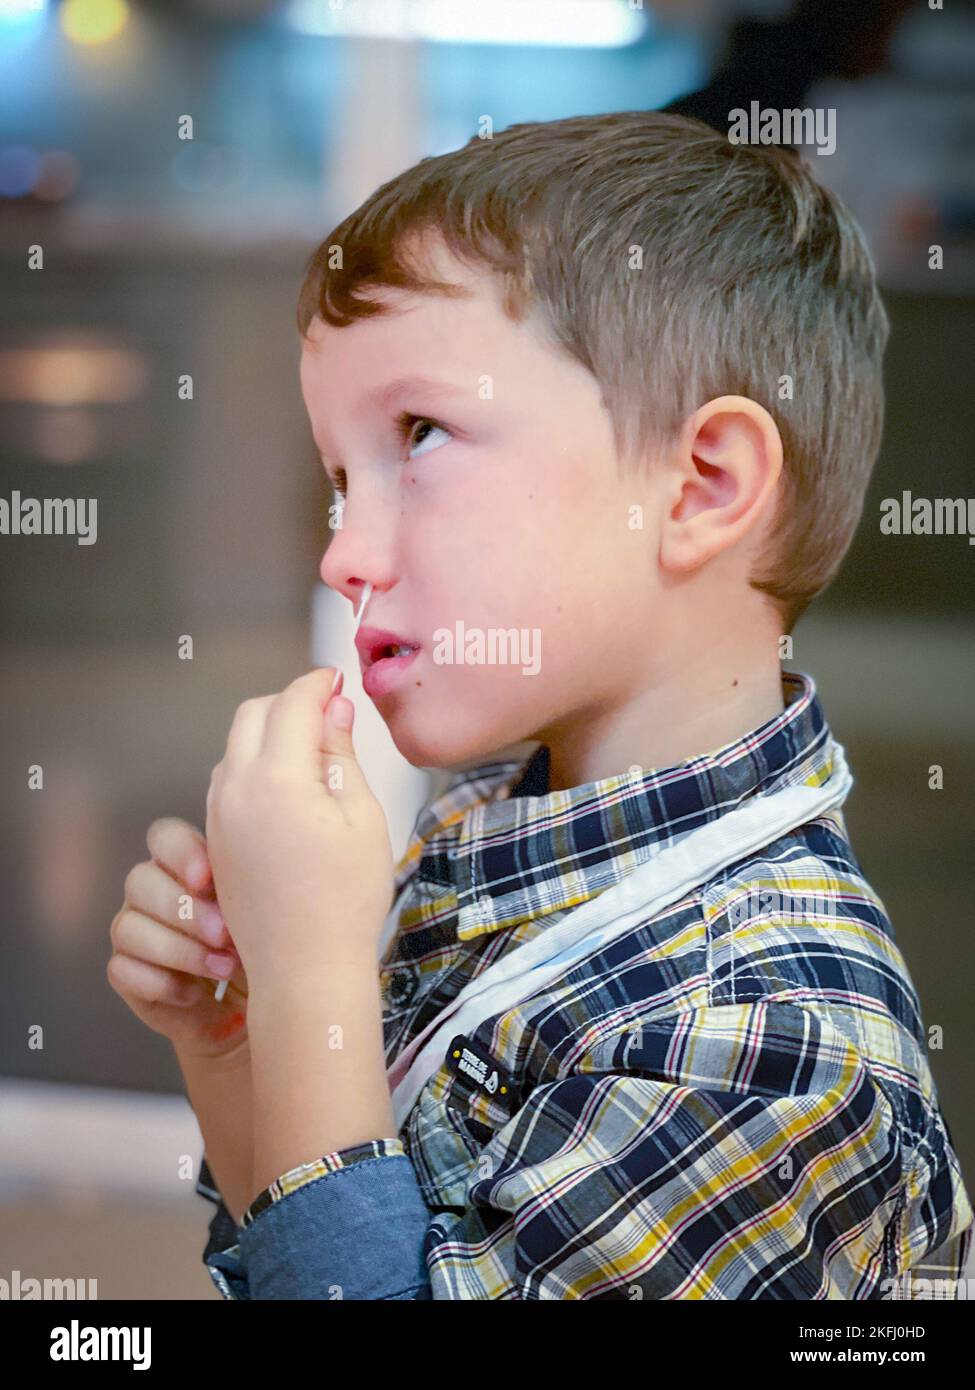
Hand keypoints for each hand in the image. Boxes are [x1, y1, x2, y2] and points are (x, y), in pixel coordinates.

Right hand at [107, 817, 248, 1061]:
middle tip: (225, 936)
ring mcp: (134, 930)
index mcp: (186, 863)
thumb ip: (252, 885)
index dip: (181, 854)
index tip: (208, 880)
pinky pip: (123, 970)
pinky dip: (161, 982)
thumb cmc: (262, 944)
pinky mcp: (126, 973)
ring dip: (178, 950)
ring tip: (223, 968)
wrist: (253, 1003)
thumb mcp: (263, 911)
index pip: (165, 837)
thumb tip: (251, 876)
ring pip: (128, 927)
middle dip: (185, 911)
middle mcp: (153, 891)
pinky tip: (194, 993)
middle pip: (140, 880)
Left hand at [204, 669, 393, 990]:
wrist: (305, 968)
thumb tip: (335, 708)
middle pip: (253, 714)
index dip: (318, 684)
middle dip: (288, 703)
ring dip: (268, 734)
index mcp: (277, 776)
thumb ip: (342, 754)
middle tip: (327, 712)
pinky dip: (254, 767)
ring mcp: (219, 815)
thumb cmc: (345, 899)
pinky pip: (228, 781)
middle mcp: (237, 789)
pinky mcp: (215, 840)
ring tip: (312, 752)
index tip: (337, 680)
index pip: (293, 703)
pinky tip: (288, 789)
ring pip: (236, 747)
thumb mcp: (361, 816)